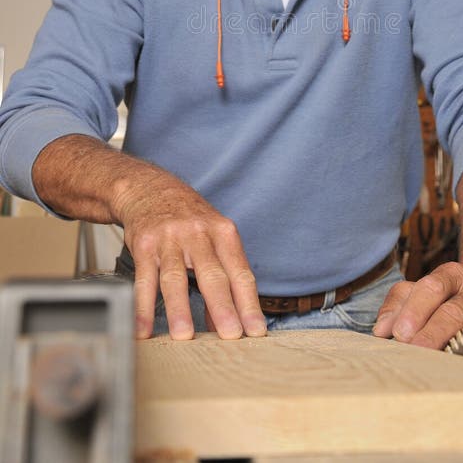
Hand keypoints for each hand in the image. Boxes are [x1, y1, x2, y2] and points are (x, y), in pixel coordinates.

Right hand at [116, 169, 266, 340]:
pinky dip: (143, 306)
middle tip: (231, 336)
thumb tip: (226, 322)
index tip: (256, 331)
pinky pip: (144, 279)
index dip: (249, 303)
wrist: (152, 189)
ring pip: (176, 277)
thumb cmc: (189, 220)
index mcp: (223, 233)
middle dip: (222, 307)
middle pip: (213, 274)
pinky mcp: (144, 244)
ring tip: (184, 336)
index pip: (240, 273)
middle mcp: (198, 234)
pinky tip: (143, 328)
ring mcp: (170, 238)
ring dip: (180, 309)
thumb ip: (222, 277)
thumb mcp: (212, 238)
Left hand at [372, 262, 462, 359]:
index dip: (415, 311)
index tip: (400, 333)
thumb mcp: (420, 292)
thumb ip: (398, 304)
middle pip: (454, 310)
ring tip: (449, 362)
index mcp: (451, 275)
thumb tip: (381, 329)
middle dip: (433, 333)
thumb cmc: (448, 298)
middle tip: (416, 352)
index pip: (432, 287)